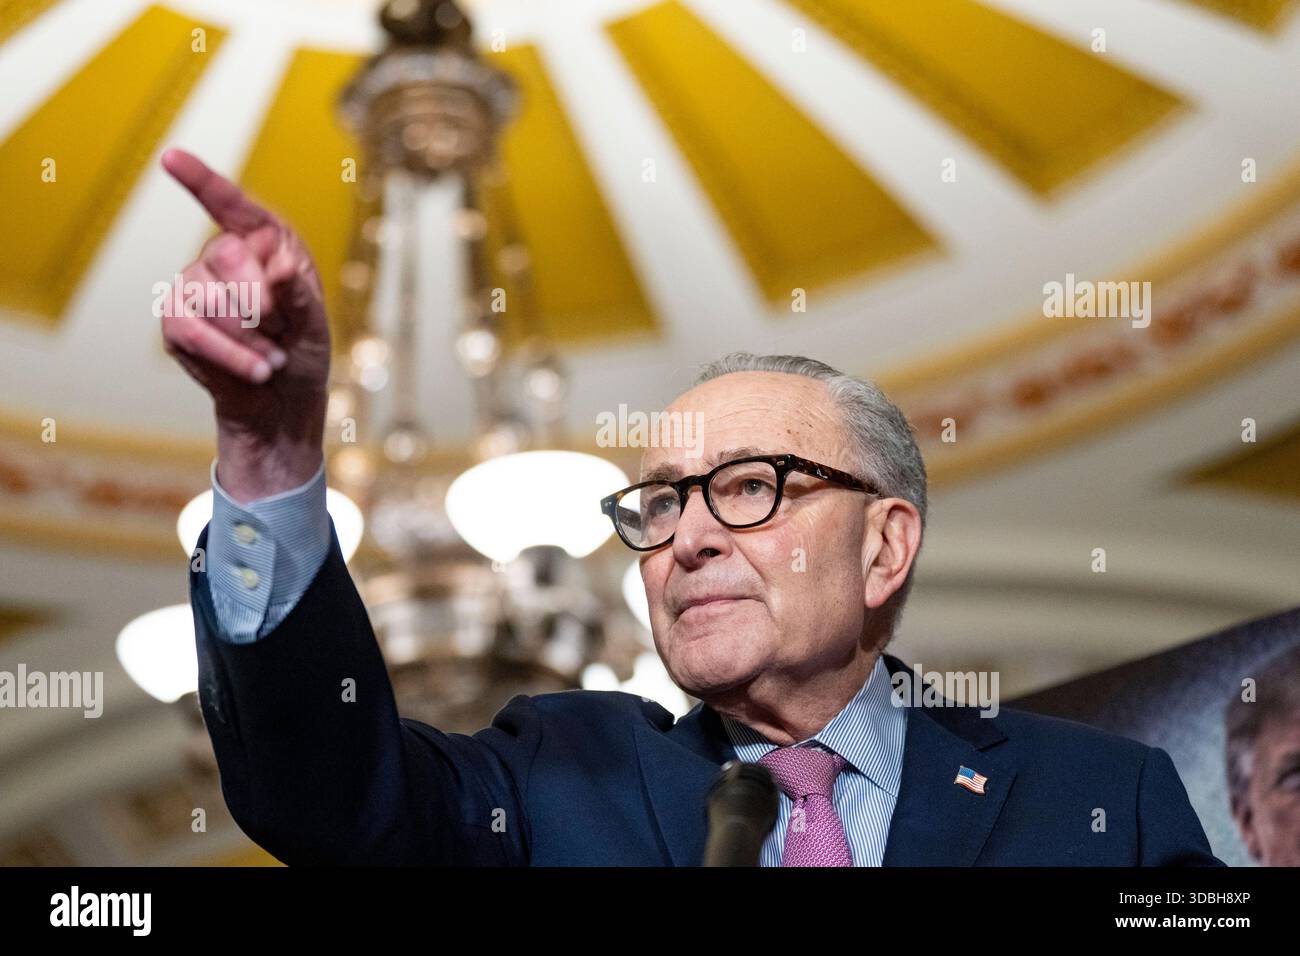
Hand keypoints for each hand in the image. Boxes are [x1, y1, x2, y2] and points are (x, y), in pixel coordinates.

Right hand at [159, 148, 330, 501]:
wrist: (281, 404)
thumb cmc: (303, 354)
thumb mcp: (315, 326)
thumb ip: (301, 296)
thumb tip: (279, 269)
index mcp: (265, 243)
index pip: (231, 205)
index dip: (202, 181)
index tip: (171, 158)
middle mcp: (224, 255)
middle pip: (226, 254)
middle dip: (261, 300)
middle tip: (282, 330)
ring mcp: (192, 285)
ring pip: (209, 297)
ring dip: (250, 336)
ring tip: (272, 356)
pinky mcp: (175, 320)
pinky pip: (191, 329)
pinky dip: (229, 354)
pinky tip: (257, 369)